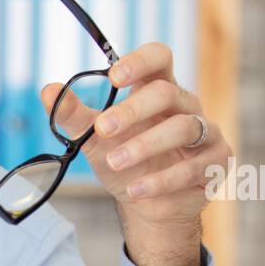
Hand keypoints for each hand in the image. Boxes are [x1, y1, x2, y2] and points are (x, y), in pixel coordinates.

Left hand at [42, 41, 231, 265]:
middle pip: (167, 93)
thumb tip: (48, 90)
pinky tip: (135, 189)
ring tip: (114, 163)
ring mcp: (207, 133)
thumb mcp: (94, 140)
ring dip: (146, 145)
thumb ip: (74, 116)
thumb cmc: (123, 163)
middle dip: (133, 110)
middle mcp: (186, 106)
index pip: (159, 59)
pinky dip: (161, 181)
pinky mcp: (216, 163)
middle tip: (102, 129)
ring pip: (184, 127)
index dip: (140, 61)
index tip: (114, 77)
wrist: (145, 207)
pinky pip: (193, 168)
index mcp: (158, 91)